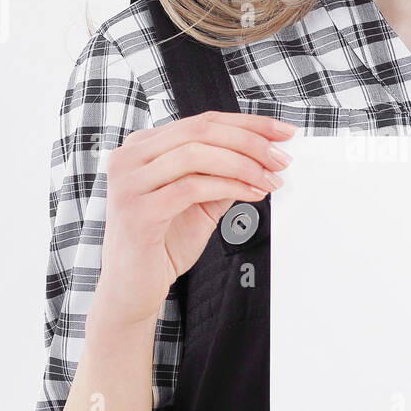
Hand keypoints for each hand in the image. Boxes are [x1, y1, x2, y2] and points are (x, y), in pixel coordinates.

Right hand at [95, 110, 296, 327]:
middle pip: (201, 131)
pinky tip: (252, 194)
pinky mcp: (137, 210)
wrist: (132, 289)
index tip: (281, 132)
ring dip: (243, 165)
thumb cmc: (161, 246)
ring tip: (270, 180)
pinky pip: (191, 188)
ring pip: (196, 154)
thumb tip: (265, 156)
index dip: (248, 123)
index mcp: (143, 147)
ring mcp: (129, 183)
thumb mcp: (201, 202)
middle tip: (280, 158)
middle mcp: (129, 158)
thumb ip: (224, 175)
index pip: (202, 121)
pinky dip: (229, 186)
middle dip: (250, 142)